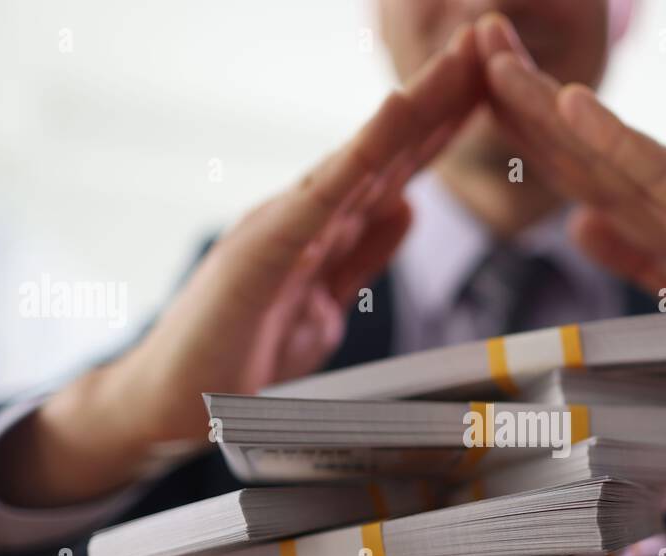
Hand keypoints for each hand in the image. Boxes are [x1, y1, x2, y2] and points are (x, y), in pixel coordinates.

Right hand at [0, 26, 484, 506]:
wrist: (173, 401)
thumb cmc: (241, 351)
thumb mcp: (325, 302)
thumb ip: (362, 254)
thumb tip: (406, 207)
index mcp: (326, 226)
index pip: (396, 168)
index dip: (444, 127)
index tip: (492, 87)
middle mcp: (308, 211)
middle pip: (388, 147)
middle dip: (443, 97)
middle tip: (489, 44)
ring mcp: (285, 222)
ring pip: (364, 154)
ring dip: (417, 104)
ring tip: (460, 59)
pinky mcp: (266, 246)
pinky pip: (325, 193)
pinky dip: (363, 151)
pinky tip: (398, 111)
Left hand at [476, 13, 665, 465]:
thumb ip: (633, 255)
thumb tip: (579, 224)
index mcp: (646, 217)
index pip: (568, 166)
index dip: (517, 129)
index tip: (465, 95)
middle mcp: (660, 195)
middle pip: (572, 138)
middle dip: (515, 92)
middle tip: (466, 37)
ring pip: (601, 140)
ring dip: (542, 95)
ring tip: (493, 46)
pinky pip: (657, 168)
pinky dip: (613, 136)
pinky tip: (570, 103)